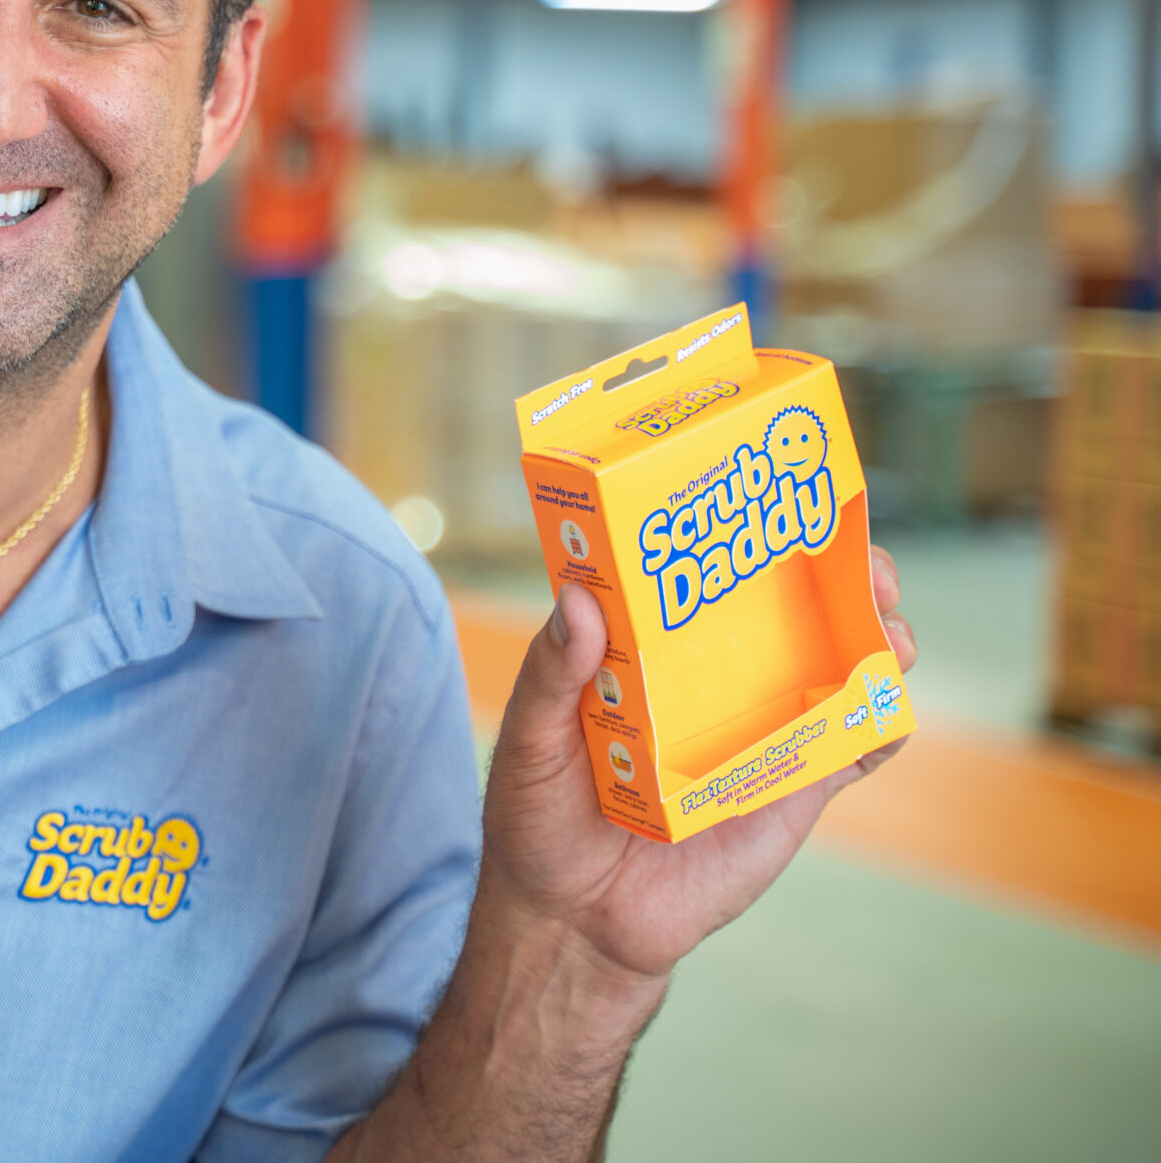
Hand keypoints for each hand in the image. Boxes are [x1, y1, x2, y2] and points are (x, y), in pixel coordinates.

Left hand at [475, 546, 914, 981]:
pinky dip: (883, 723)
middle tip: (861, 558)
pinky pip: (852, 749)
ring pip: (836, 666)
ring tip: (887, 619)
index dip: (746, 531)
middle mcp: (711, 679)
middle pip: (788, 607)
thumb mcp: (529, 742)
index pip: (704, 573)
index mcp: (650, 651)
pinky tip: (890, 704)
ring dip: (876, 633)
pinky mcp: (790, 790)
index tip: (777, 500)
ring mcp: (758, 729)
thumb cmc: (538, 820)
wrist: (576, 920)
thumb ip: (551, 677)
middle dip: (837, 569)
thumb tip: (578, 600)